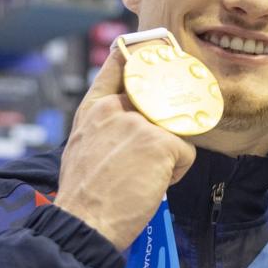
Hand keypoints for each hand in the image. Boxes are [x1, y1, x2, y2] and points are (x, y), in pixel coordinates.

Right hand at [54, 43, 197, 249]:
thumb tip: (129, 126)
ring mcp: (139, 123)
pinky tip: (154, 185)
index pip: (117, 66)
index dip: (135, 55)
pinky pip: (186, 152)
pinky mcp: (161, 142)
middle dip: (162, 126)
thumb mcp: (81, 147)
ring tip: (146, 176)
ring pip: (173, 130)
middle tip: (152, 152)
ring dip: (167, 156)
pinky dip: (177, 173)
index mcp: (93, 109)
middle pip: (157, 100)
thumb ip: (104, 127)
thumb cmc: (84, 194)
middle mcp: (115, 109)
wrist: (84, 222)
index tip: (150, 46)